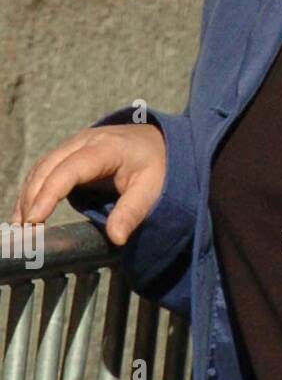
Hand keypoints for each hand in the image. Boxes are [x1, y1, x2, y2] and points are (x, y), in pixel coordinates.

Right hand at [9, 124, 166, 246]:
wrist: (162, 142)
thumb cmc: (157, 166)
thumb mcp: (152, 188)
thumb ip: (132, 212)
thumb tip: (117, 238)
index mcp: (106, 147)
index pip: (69, 169)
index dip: (48, 194)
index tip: (35, 220)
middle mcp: (86, 141)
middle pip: (49, 167)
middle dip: (32, 198)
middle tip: (24, 230)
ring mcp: (76, 144)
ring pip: (42, 167)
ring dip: (28, 194)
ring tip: (21, 225)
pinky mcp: (71, 152)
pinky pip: (46, 168)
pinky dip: (34, 188)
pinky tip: (27, 210)